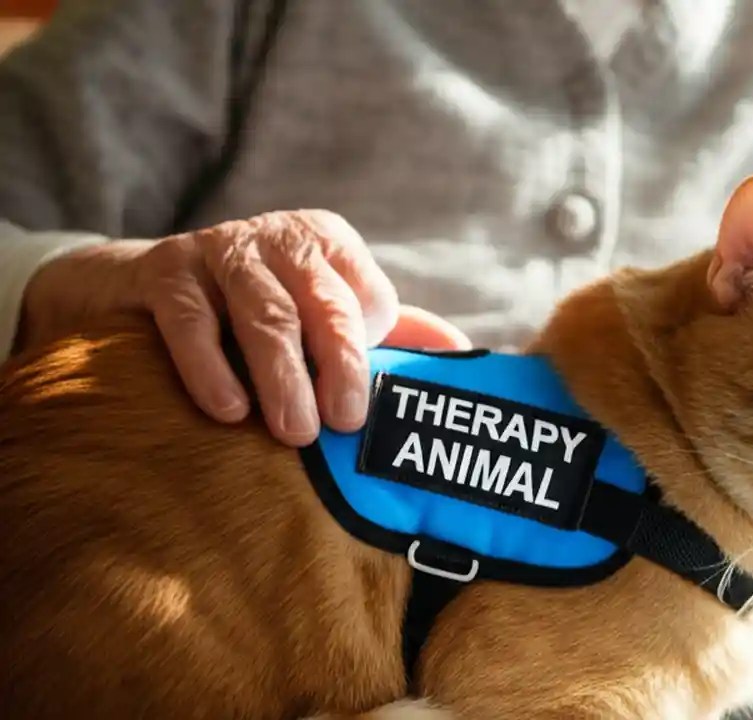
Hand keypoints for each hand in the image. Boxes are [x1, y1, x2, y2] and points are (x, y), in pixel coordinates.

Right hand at [19, 210, 468, 445]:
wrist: (142, 286)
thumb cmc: (258, 309)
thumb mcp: (324, 309)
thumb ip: (391, 331)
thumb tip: (465, 355)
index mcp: (329, 243)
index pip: (371, 299)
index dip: (370, 353)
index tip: (364, 411)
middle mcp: (281, 237)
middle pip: (324, 305)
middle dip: (341, 366)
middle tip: (345, 425)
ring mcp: (221, 249)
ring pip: (265, 315)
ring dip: (283, 377)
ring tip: (295, 433)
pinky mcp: (165, 269)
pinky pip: (192, 320)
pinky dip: (212, 366)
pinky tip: (229, 410)